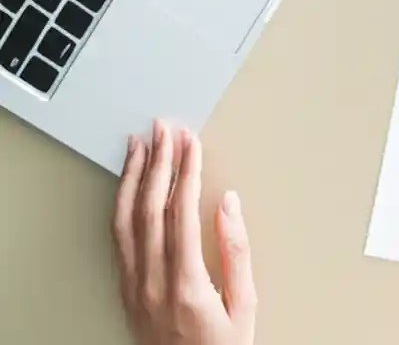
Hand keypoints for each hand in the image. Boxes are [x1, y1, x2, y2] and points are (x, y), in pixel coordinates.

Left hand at [113, 121, 256, 344]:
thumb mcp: (246, 304)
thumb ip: (236, 251)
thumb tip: (229, 205)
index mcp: (186, 283)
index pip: (181, 212)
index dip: (187, 172)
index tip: (191, 143)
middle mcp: (152, 281)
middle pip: (149, 208)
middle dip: (159, 162)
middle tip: (165, 130)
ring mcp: (133, 285)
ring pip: (125, 219)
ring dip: (133, 177)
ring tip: (141, 146)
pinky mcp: (126, 288)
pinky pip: (118, 237)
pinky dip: (120, 203)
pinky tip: (127, 185)